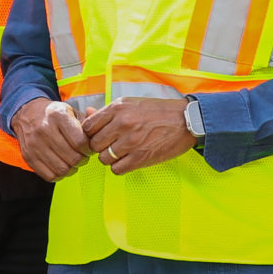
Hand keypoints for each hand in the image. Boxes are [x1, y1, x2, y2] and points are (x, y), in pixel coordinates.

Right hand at [10, 97, 93, 180]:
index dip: (89, 149)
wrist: (27, 114)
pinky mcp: (29, 157)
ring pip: (62, 169)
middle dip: (82, 160)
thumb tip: (100, 133)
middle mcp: (44, 129)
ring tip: (73, 161)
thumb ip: (89, 122)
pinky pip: (50, 176)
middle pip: (73, 158)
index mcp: (58, 115)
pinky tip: (62, 166)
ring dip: (72, 169)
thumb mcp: (72, 111)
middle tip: (82, 156)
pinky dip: (60, 175)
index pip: (80, 142)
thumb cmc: (54, 115)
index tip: (89, 148)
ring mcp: (35, 145)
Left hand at [82, 96, 196, 175]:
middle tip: (111, 145)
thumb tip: (87, 112)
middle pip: (94, 144)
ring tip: (121, 152)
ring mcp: (131, 142)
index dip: (91, 133)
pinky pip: (117, 169)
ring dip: (110, 158)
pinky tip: (127, 160)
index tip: (99, 135)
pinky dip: (119, 167)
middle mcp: (122, 124)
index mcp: (118, 108)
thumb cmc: (157, 111)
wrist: (185, 121)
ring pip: (104, 158)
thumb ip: (107, 111)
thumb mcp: (131, 104)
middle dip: (100, 147)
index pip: (88, 126)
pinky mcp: (140, 157)